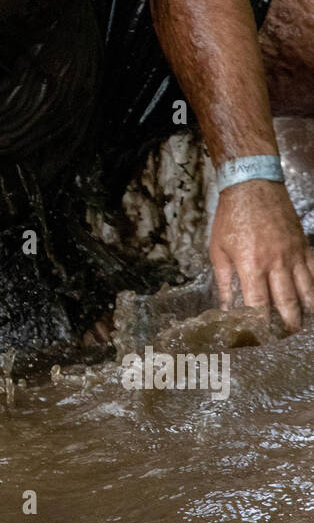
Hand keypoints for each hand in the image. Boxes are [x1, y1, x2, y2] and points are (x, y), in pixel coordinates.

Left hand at [210, 179, 313, 331]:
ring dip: (306, 309)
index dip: (260, 325)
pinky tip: (313, 298)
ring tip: (303, 323)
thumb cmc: (231, 217)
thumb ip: (223, 281)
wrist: (252, 185)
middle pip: (287, 302)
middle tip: (287, 336)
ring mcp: (293, 254)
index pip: (259, 305)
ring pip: (306, 289)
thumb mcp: (218, 250)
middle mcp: (276, 263)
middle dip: (288, 324)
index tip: (260, 337)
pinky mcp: (302, 245)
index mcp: (251, 265)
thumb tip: (225, 306)